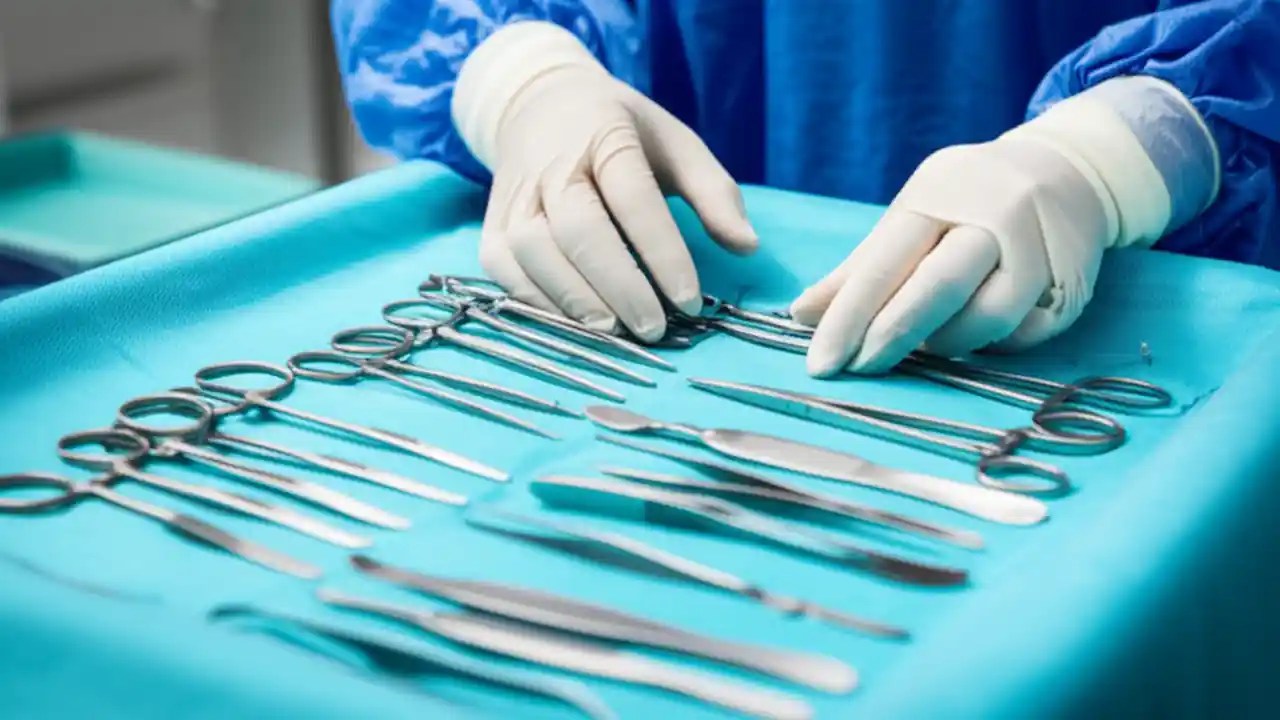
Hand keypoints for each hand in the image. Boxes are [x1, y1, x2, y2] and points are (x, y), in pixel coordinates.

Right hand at [454, 23, 757, 341]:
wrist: (540, 106)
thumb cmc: (621, 133)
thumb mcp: (676, 144)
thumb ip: (713, 193)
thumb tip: (747, 247)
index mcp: (604, 134)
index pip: (633, 197)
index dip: (661, 251)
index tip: (690, 299)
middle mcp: (551, 164)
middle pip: (579, 231)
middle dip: (619, 286)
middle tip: (655, 329)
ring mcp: (514, 196)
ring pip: (533, 253)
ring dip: (576, 301)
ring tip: (617, 334)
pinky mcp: (492, 226)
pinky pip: (504, 270)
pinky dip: (537, 304)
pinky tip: (576, 327)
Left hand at [790, 74, 1216, 376]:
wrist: (1071, 170)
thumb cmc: (969, 200)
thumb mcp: (913, 215)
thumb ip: (860, 268)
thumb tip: (802, 316)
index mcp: (941, 195)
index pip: (886, 260)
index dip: (849, 315)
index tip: (820, 361)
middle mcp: (994, 217)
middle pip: (937, 288)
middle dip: (890, 336)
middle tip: (857, 370)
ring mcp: (1040, 250)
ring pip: (986, 319)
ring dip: (944, 343)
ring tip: (926, 343)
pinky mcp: (1071, 286)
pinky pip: (1021, 335)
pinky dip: (986, 344)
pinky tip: (971, 334)